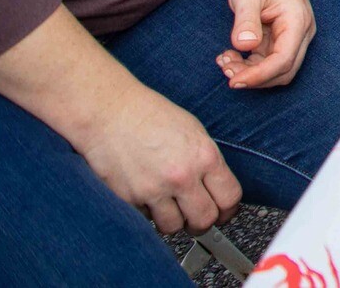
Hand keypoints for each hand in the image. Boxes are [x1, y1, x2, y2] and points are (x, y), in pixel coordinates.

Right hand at [76, 87, 241, 234]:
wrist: (109, 112)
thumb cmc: (150, 115)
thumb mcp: (193, 132)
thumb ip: (207, 162)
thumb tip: (217, 188)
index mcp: (204, 156)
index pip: (230, 197)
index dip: (229, 210)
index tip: (224, 212)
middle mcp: (182, 176)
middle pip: (205, 220)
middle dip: (203, 222)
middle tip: (196, 216)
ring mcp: (154, 190)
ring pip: (174, 227)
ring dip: (174, 221)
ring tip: (169, 206)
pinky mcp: (128, 199)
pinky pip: (146, 220)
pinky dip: (148, 214)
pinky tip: (147, 196)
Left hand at [216, 0, 316, 89]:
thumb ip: (246, 19)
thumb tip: (244, 46)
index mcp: (297, 21)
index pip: (283, 60)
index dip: (259, 75)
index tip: (234, 80)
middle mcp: (301, 33)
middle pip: (284, 71)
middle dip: (255, 77)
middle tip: (226, 71)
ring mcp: (292, 37)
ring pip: (276, 70)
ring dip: (251, 73)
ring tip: (225, 62)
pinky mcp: (281, 39)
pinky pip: (269, 61)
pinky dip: (250, 66)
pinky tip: (230, 57)